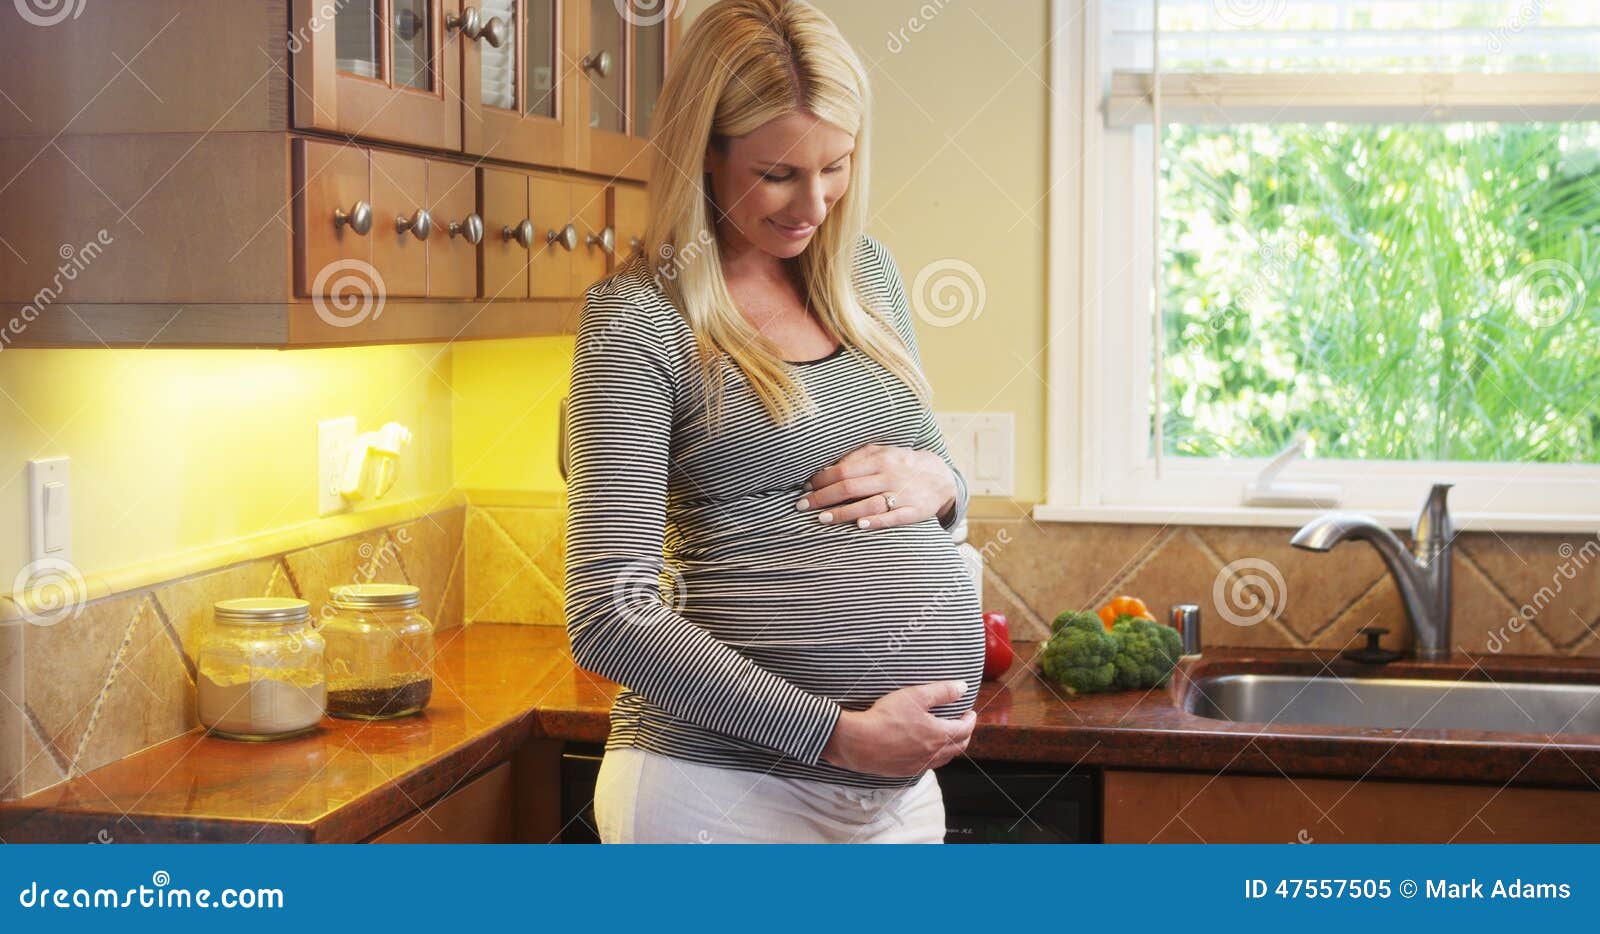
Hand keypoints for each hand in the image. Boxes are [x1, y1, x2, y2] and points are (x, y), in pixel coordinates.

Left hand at [796, 443, 955, 529]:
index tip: (805, 487)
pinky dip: (876, 521)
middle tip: (801, 506)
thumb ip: (857, 456)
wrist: (940, 477)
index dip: (821, 479)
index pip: (844, 469)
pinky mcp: (914, 511)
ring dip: (843, 512)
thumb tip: (826, 465)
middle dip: (822, 497)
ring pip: (868, 504)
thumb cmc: (902, 464)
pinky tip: (859, 526)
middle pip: (850, 487)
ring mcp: (902, 494)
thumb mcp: (882, 452)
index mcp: (880, 459)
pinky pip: (893, 517)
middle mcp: (889, 475)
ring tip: (821, 519)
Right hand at [819, 680, 975, 776]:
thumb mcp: (916, 696)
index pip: (964, 729)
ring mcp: (919, 764)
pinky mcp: (905, 771)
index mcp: (940, 735)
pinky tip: (926, 751)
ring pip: (944, 759)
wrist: (859, 743)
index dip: (970, 720)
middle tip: (963, 725)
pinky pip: (928, 765)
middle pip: (958, 747)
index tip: (970, 713)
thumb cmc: (886, 717)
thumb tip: (962, 688)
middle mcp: (933, 754)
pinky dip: (935, 757)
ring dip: (951, 748)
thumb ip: (942, 691)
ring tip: (948, 738)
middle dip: (965, 735)